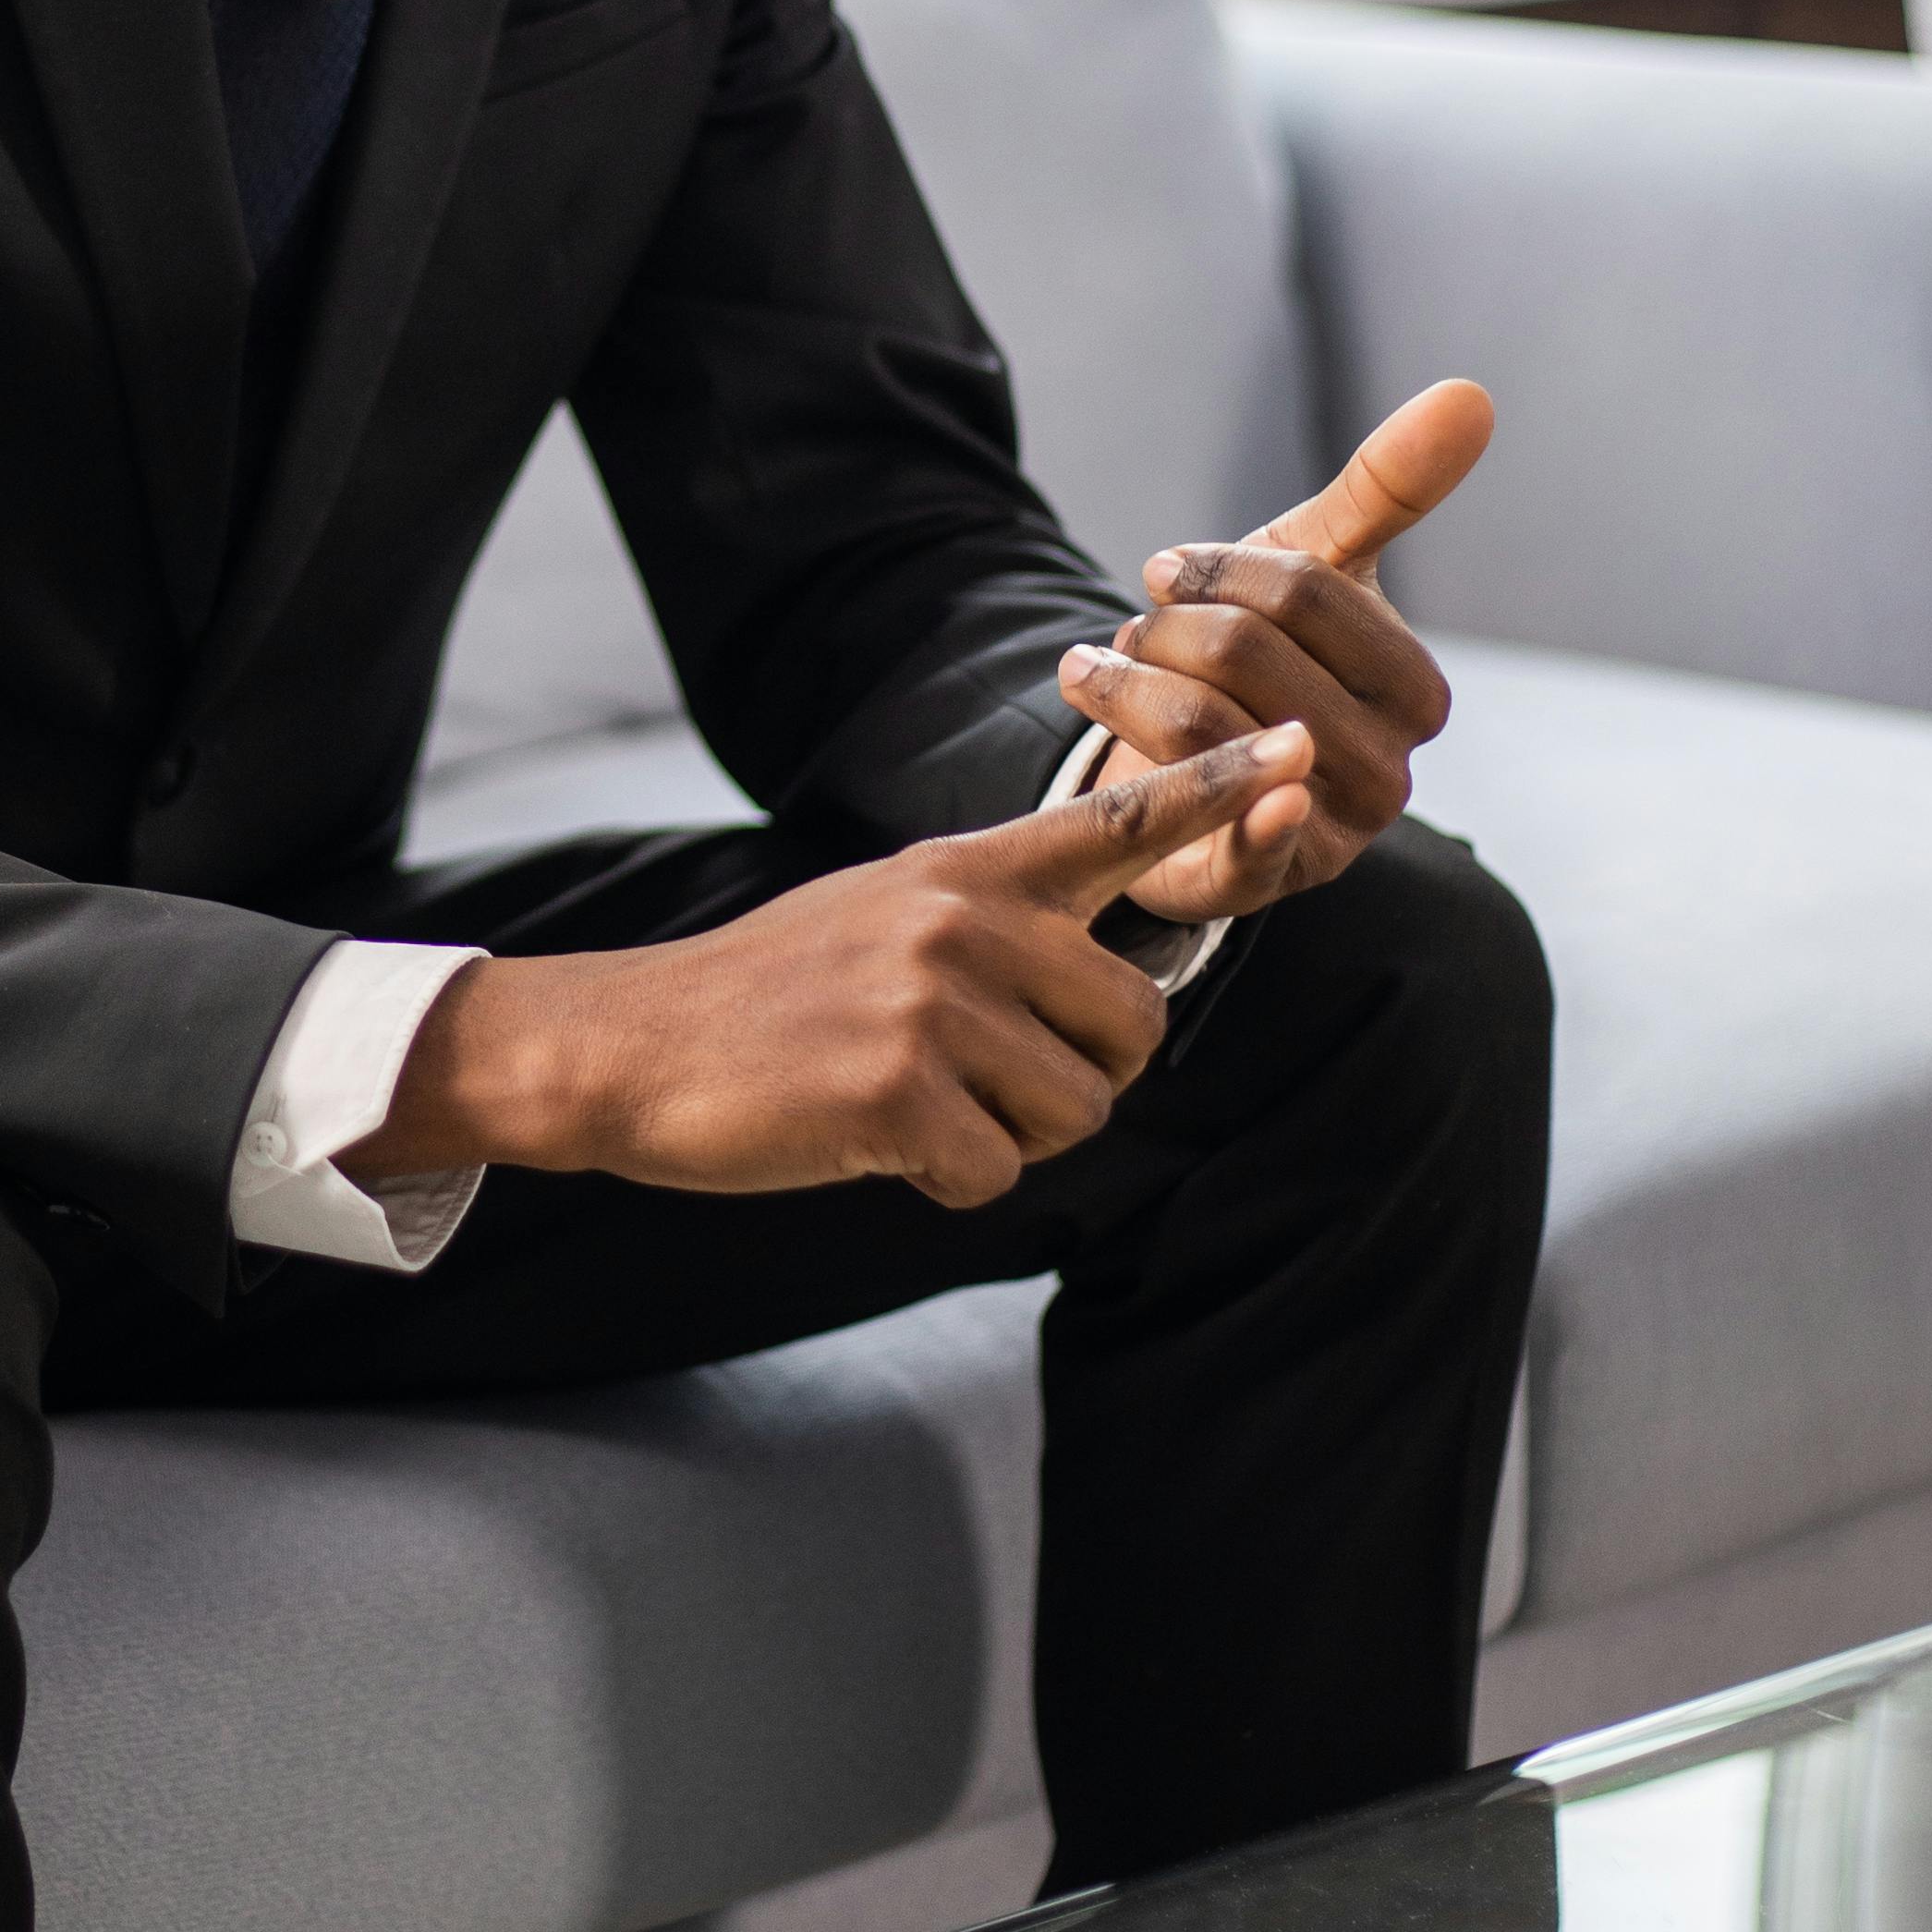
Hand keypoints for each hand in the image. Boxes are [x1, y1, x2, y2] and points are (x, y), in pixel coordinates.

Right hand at [346, 724, 1318, 1210]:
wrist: (635, 1047)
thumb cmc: (771, 995)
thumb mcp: (886, 913)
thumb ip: (997, 924)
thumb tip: (1108, 987)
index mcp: (965, 872)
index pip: (1116, 821)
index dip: (1216, 789)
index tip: (1296, 750)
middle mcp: (961, 923)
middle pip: (1134, 1027)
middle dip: (1082, 1081)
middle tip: (982, 1083)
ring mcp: (929, 1005)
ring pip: (1074, 1114)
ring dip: (1007, 1139)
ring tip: (913, 1106)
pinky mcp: (895, 1093)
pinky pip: (995, 1173)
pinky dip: (943, 1181)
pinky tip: (873, 1143)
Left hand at [1058, 381, 1491, 929]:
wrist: (1192, 775)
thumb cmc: (1267, 657)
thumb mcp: (1318, 564)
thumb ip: (1388, 486)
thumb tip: (1471, 392)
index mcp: (1416, 689)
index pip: (1304, 591)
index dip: (1218, 569)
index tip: (1165, 570)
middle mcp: (1389, 769)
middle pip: (1241, 652)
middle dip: (1165, 629)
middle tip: (1138, 635)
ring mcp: (1328, 833)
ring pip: (1195, 724)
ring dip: (1124, 685)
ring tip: (1106, 678)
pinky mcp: (1259, 882)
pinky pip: (1226, 838)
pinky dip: (1202, 801)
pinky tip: (1146, 770)